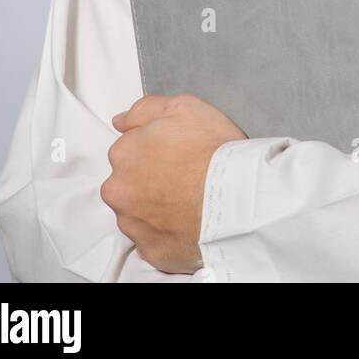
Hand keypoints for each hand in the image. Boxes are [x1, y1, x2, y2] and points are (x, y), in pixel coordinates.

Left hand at [100, 94, 246, 273]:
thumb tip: (122, 120)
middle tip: (184, 175)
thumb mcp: (183, 107)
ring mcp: (134, 225)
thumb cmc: (214, 152)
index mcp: (124, 154)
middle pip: (129, 182)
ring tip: (189, 198)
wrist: (238, 198)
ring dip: (157, 206)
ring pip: (139, 212)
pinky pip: (154, 239)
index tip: (176, 152)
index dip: (156, 148)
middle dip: (150, 178)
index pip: (129, 148)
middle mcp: (120, 191)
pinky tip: (188, 219)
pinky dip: (167, 231)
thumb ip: (145, 110)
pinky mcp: (151, 251)